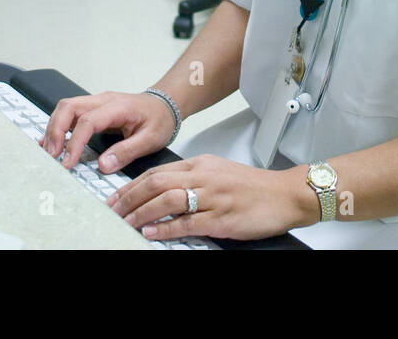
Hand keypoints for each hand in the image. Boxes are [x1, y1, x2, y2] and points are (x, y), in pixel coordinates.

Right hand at [41, 91, 173, 174]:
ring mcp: (96, 102)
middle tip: (52, 155)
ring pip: (65, 108)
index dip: (74, 142)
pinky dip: (58, 126)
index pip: (87, 121)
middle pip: (68, 107)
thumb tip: (103, 165)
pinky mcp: (92, 109)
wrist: (164, 106)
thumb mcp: (151, 139)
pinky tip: (52, 142)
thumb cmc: (159, 120)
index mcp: (117, 107)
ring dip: (54, 128)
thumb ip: (127, 152)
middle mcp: (102, 100)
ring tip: (50, 152)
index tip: (67, 162)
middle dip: (55, 130)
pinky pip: (69, 113)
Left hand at [107, 154, 313, 241]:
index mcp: (201, 164)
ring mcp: (213, 196)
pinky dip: (166, 228)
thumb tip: (163, 192)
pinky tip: (151, 232)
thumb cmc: (253, 187)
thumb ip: (193, 179)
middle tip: (112, 210)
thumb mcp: (219, 173)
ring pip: (167, 199)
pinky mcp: (222, 217)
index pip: (157, 171)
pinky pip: (188, 221)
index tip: (115, 197)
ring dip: (142, 212)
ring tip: (125, 222)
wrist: (285, 194)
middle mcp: (204, 176)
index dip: (132, 185)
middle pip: (156, 182)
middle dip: (129, 197)